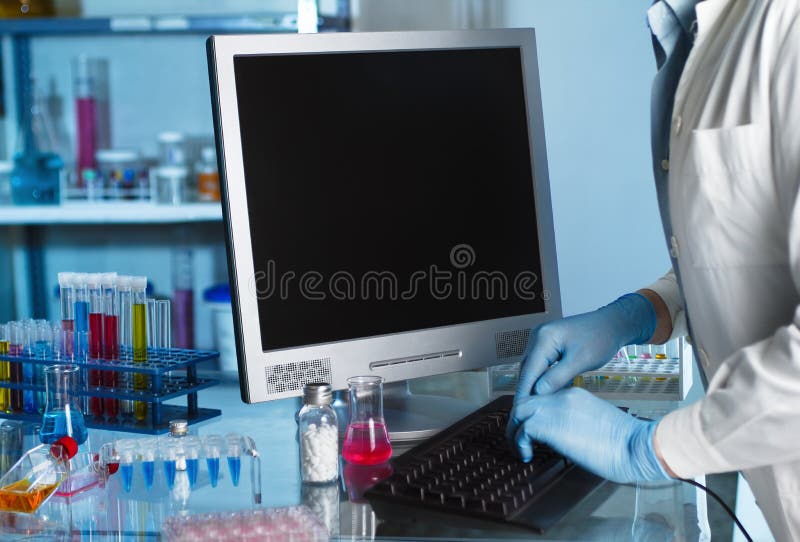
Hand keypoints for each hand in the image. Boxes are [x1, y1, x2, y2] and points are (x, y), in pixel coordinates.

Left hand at [507, 387, 669, 483]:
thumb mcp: (596, 423)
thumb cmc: (625, 443)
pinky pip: (521, 430)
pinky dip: (519, 443)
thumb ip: (575, 420)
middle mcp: (561, 396)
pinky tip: (527, 455)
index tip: (532, 429)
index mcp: (574, 394)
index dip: (532, 413)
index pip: (542, 396)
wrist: (635, 447)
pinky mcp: (549, 425)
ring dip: (514, 431)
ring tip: (520, 448)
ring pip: (518, 412)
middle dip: (518, 420)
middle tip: (519, 438)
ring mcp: (554, 409)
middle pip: (525, 400)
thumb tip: (561, 435)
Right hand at [515, 293, 655, 399]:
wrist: (612, 323)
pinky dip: (540, 377)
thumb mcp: (580, 361)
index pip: (528, 371)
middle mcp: (537, 336)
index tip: (521, 413)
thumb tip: (537, 394)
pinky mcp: (547, 343)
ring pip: (531, 367)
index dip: (524, 393)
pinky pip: (539, 364)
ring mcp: (541, 338)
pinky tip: (544, 392)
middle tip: (525, 415)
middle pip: (526, 369)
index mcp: (543, 338)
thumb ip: (557, 377)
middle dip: (526, 390)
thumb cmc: (601, 340)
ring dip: (532, 385)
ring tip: (533, 407)